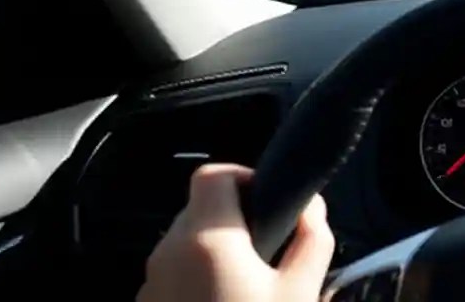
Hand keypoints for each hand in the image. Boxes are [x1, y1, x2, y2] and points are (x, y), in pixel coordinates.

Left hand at [139, 164, 334, 301]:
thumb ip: (313, 240)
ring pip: (185, 245)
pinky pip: (175, 276)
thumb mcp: (300, 293)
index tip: (269, 203)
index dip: (244, 177)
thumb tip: (311, 207)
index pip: (213, 174)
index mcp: (208, 238)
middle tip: (269, 251)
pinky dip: (198, 281)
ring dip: (216, 253)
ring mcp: (151, 283)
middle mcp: (169, 252)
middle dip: (235, 220)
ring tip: (250, 290)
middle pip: (199, 209)